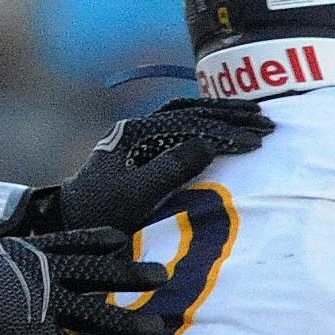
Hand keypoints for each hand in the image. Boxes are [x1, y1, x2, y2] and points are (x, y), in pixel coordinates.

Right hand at [0, 224, 168, 334]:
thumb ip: (7, 261)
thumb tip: (6, 266)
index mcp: (32, 252)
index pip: (74, 242)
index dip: (100, 239)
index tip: (122, 238)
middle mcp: (47, 274)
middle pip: (99, 272)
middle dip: (133, 275)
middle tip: (163, 276)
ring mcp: (45, 302)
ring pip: (96, 313)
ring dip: (128, 323)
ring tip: (156, 330)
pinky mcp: (36, 331)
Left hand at [51, 96, 273, 234]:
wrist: (69, 224)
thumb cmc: (101, 214)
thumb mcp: (136, 195)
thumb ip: (170, 168)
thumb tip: (209, 144)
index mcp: (135, 133)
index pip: (188, 122)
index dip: (224, 130)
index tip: (255, 141)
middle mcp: (137, 129)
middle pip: (189, 110)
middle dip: (229, 114)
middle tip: (266, 121)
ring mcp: (140, 138)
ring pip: (185, 115)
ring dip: (220, 115)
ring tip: (252, 117)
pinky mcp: (144, 151)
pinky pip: (181, 127)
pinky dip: (207, 124)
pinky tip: (225, 127)